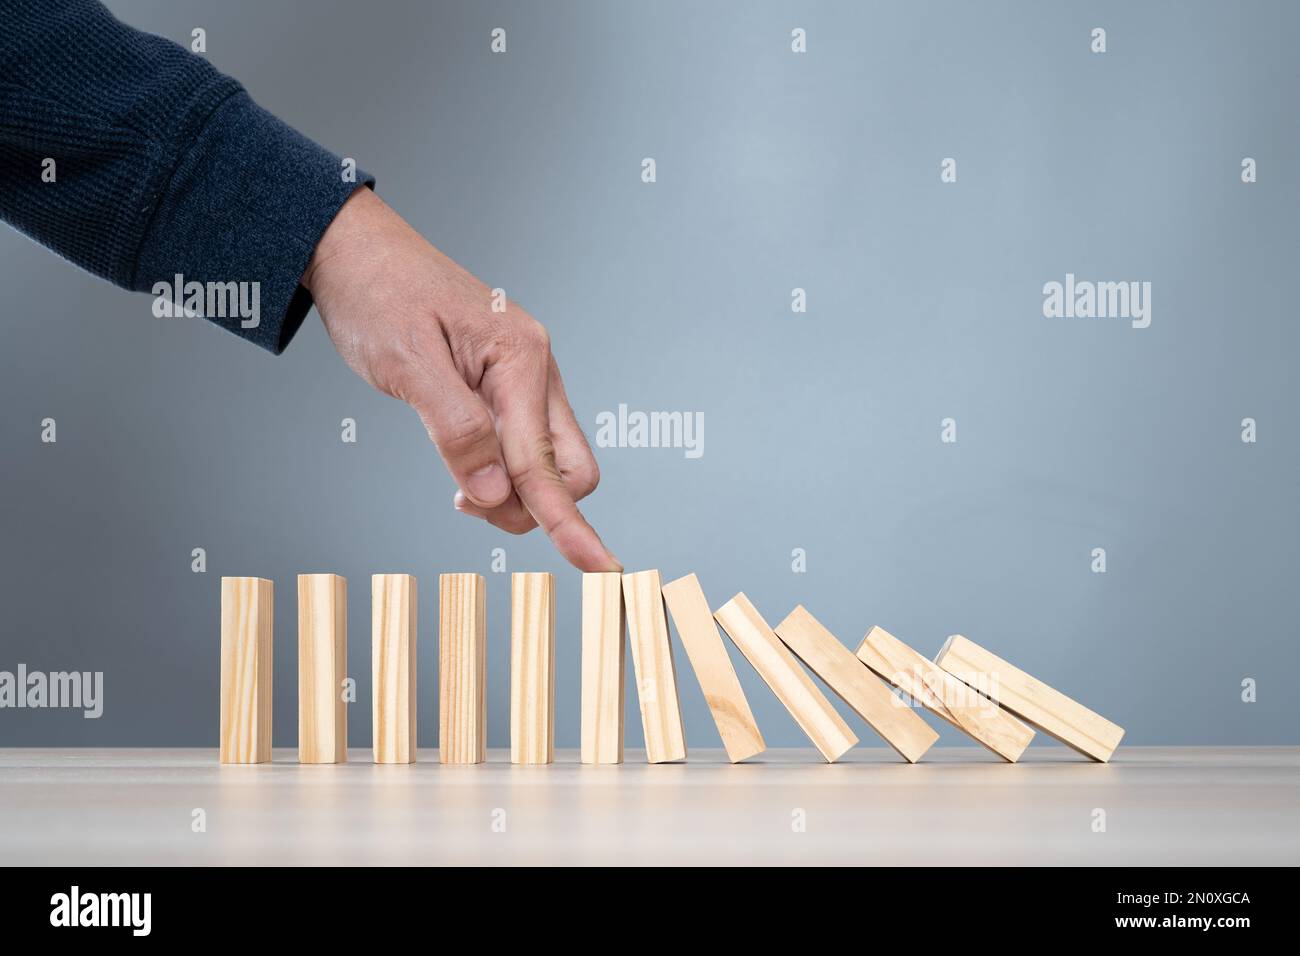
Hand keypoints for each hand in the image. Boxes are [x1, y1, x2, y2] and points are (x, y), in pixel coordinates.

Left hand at [302, 188, 619, 571]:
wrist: (356, 249)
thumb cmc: (377, 294)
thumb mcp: (405, 362)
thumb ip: (456, 429)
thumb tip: (494, 494)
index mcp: (520, 358)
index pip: (544, 462)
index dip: (567, 522)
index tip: (600, 568)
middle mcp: (536, 369)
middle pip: (570, 469)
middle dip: (533, 507)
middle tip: (462, 504)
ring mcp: (527, 379)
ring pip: (548, 463)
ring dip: (510, 490)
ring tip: (452, 478)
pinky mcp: (509, 388)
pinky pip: (524, 446)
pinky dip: (500, 470)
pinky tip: (464, 463)